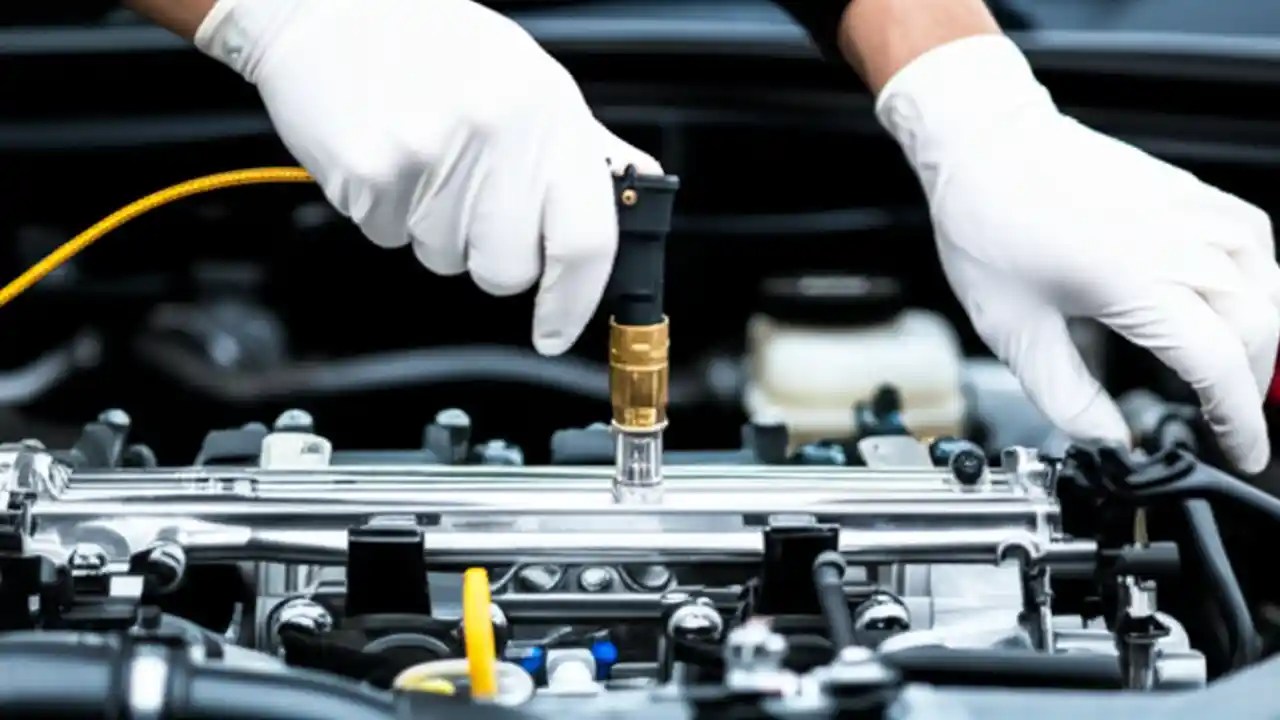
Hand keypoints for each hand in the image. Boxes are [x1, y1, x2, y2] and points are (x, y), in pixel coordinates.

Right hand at [193, 0, 660, 354]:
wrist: (330, 4)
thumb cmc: (432, 38)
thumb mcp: (529, 79)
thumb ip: (579, 146)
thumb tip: (635, 191)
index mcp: (548, 114)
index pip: (587, 239)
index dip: (575, 301)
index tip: (558, 329)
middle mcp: (496, 136)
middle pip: (507, 270)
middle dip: (490, 255)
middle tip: (471, 199)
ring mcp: (429, 157)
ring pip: (444, 258)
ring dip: (433, 228)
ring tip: (425, 159)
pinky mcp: (369, 173)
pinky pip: (387, 237)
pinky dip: (386, 212)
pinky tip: (390, 158)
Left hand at [878, 36, 1279, 472]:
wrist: (983, 145)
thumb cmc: (989, 223)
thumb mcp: (1013, 332)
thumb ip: (1067, 397)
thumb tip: (1108, 438)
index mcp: (1136, 282)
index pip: (1220, 366)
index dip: (1238, 420)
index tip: (1243, 452)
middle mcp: (1178, 242)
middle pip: (1260, 328)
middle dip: (1252, 386)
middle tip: (1228, 422)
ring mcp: (1191, 210)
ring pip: (1269, 284)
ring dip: (1261, 337)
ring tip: (1229, 373)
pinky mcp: (1189, 190)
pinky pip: (1253, 241)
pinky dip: (1258, 281)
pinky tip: (1232, 301)